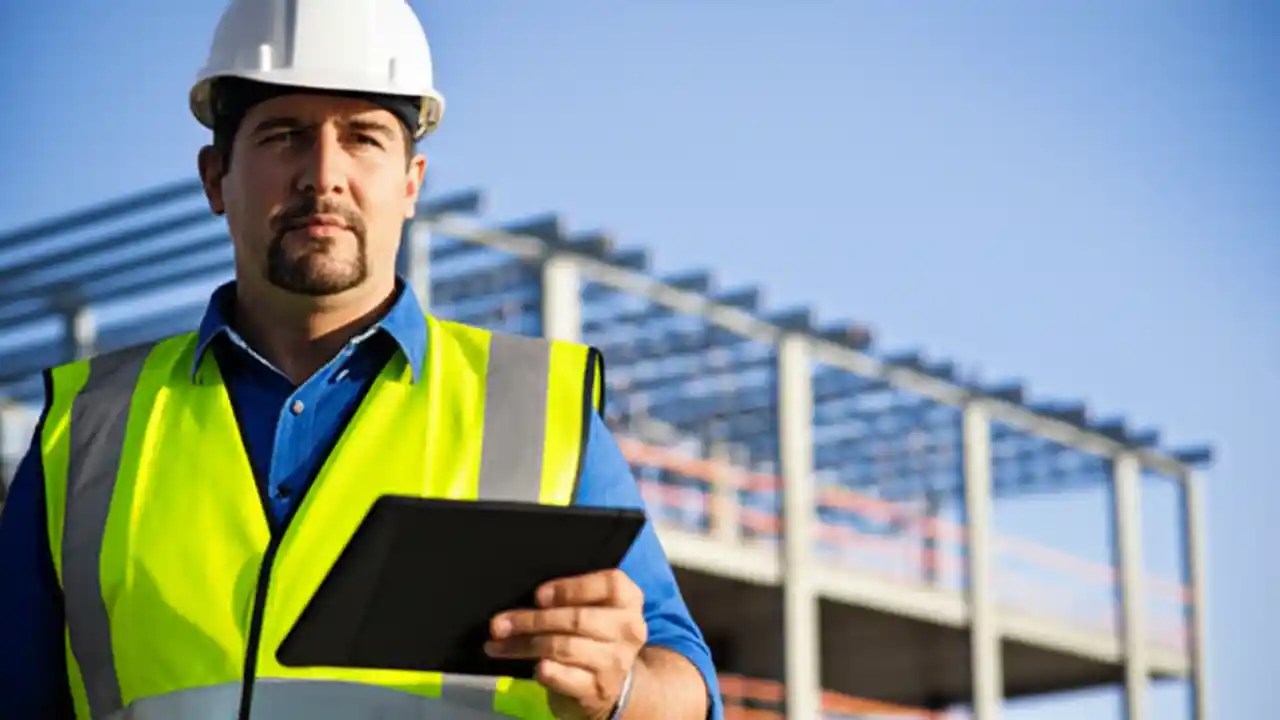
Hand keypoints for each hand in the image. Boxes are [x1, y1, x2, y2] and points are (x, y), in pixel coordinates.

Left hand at [486, 569, 646, 719]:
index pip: (607, 585)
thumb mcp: (594, 608)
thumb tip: (533, 600)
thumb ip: (571, 597)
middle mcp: (629, 629)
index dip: (569, 588)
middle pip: (577, 619)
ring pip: (562, 647)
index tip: (538, 596)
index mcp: (629, 600)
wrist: (613, 683)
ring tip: (498, 643)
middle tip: (500, 624)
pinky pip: (560, 674)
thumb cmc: (594, 635)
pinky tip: (529, 666)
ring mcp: (615, 662)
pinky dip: (541, 669)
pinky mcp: (597, 689)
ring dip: (524, 644)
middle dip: (532, 620)